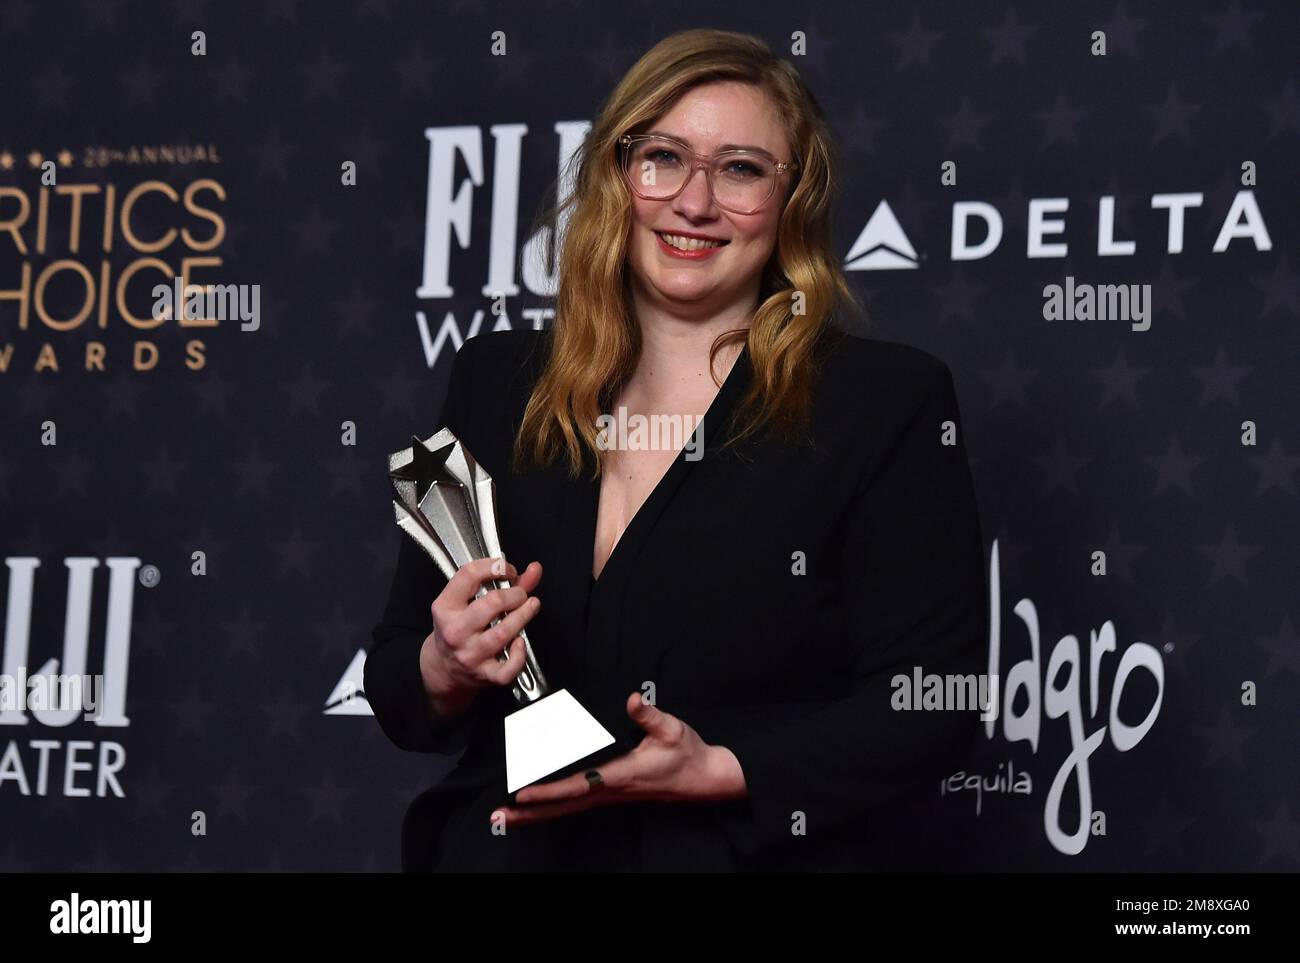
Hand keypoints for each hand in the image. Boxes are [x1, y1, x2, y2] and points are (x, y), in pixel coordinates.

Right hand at [419, 557, 542, 719]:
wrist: (443, 669)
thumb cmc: (458, 630)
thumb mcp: (467, 602)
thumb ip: (504, 583)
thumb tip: (535, 569)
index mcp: (445, 607)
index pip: (470, 574)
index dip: (496, 567)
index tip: (508, 571)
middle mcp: (455, 631)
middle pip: (493, 603)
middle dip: (515, 594)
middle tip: (521, 595)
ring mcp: (469, 654)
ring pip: (504, 632)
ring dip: (524, 615)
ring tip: (530, 607)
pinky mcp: (484, 674)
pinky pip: (508, 667)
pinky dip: (520, 654)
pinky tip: (519, 643)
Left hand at [494, 692, 747, 825]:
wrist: (704, 779)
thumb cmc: (687, 754)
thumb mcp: (672, 730)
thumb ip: (649, 716)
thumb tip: (632, 700)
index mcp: (620, 775)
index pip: (577, 785)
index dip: (548, 790)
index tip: (523, 792)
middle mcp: (610, 790)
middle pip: (563, 805)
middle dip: (530, 811)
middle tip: (499, 815)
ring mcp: (610, 795)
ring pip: (567, 807)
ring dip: (536, 812)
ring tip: (507, 815)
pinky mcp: (612, 792)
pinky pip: (576, 802)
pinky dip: (553, 805)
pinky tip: (538, 805)